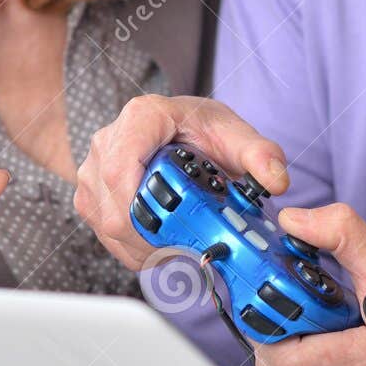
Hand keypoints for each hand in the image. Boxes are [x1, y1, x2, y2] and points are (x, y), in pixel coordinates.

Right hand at [74, 95, 288, 270]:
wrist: (181, 131)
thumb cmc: (202, 130)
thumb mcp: (236, 135)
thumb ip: (260, 155)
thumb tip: (275, 180)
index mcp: (141, 117)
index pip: (120, 166)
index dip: (139, 204)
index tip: (169, 228)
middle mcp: (108, 141)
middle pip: (114, 207)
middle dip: (153, 236)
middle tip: (191, 245)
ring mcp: (92, 170)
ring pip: (107, 226)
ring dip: (145, 246)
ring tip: (180, 243)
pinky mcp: (90, 196)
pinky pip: (105, 234)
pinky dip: (135, 248)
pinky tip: (161, 241)